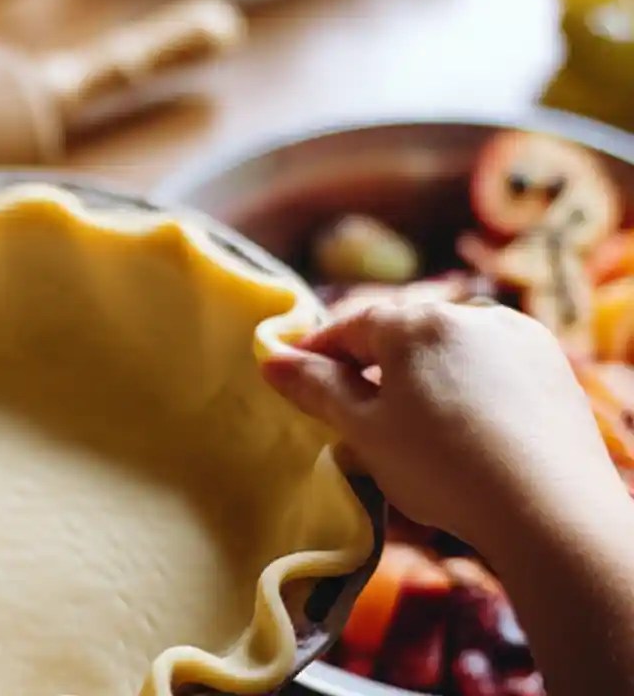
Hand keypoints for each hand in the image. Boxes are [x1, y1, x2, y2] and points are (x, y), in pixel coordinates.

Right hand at [261, 302, 624, 550]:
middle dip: (371, 367)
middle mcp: (467, 313)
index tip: (292, 377)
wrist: (549, 510)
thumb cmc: (440, 467)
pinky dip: (467, 389)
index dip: (315, 353)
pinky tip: (466, 431)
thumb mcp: (363, 430)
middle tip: (353, 414)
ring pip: (447, 350)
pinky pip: (490, 366)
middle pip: (400, 336)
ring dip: (422, 378)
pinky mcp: (551, 365)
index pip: (348, 327)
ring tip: (414, 429)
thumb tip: (271, 358)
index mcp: (414, 322)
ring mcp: (516, 336)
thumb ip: (316, 388)